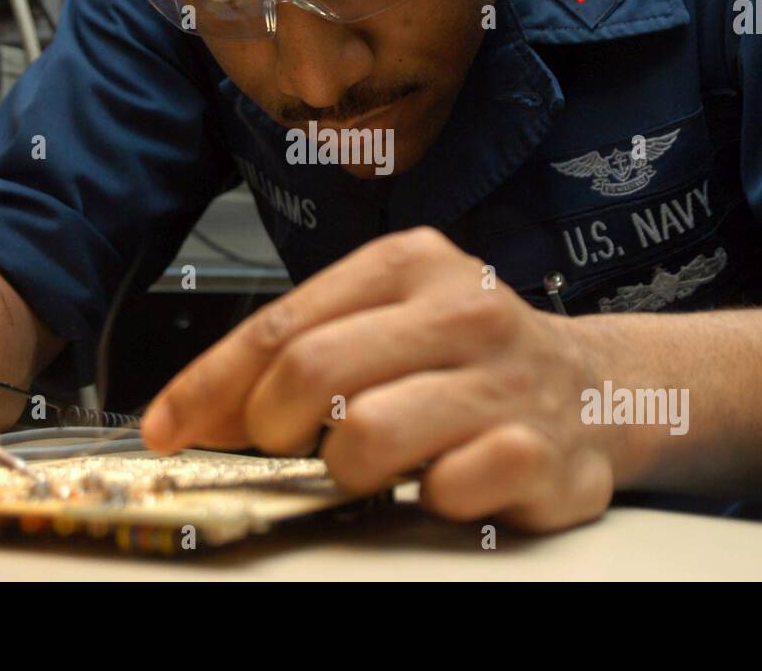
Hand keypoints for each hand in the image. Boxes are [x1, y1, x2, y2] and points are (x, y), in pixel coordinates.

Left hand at [142, 227, 630, 531]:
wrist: (594, 388)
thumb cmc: (466, 357)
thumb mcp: (388, 322)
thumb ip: (307, 352)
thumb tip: (200, 414)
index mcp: (409, 264)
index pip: (281, 325)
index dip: (209, 385)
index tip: (167, 428)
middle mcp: (461, 308)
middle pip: (311, 373)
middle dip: (273, 428)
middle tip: (285, 447)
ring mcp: (506, 378)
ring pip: (367, 436)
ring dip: (346, 470)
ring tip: (374, 464)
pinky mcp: (542, 449)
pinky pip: (445, 489)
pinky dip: (425, 498)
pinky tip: (444, 479)